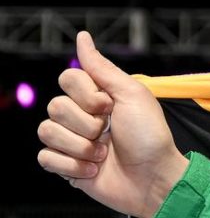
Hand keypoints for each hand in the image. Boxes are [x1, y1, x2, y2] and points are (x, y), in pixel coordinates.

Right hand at [35, 30, 188, 217]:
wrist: (157, 180)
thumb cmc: (150, 138)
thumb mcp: (132, 95)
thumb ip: (103, 68)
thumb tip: (83, 37)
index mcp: (95, 98)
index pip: (67, 79)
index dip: (86, 94)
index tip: (110, 106)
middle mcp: (80, 118)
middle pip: (55, 106)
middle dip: (87, 124)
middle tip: (110, 134)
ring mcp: (71, 142)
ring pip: (47, 131)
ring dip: (81, 146)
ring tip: (104, 155)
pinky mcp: (66, 167)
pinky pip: (45, 157)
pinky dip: (72, 166)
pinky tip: (94, 170)